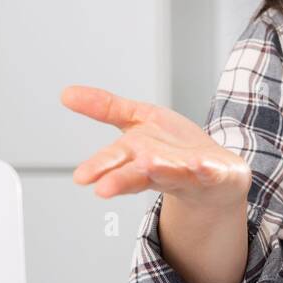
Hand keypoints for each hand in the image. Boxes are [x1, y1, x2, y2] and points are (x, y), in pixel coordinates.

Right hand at [61, 85, 250, 206]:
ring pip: (170, 173)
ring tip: (150, 165)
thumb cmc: (174, 147)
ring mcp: (187, 172)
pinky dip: (205, 170)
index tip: (82, 177)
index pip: (115, 160)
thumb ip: (106, 108)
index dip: (100, 167)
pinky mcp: (214, 172)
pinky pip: (209, 172)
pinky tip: (202, 165)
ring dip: (161, 171)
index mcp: (137, 155)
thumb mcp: (139, 119)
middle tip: (103, 189)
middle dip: (121, 180)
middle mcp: (159, 167)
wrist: (216, 172)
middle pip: (136, 173)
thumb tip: (66, 93)